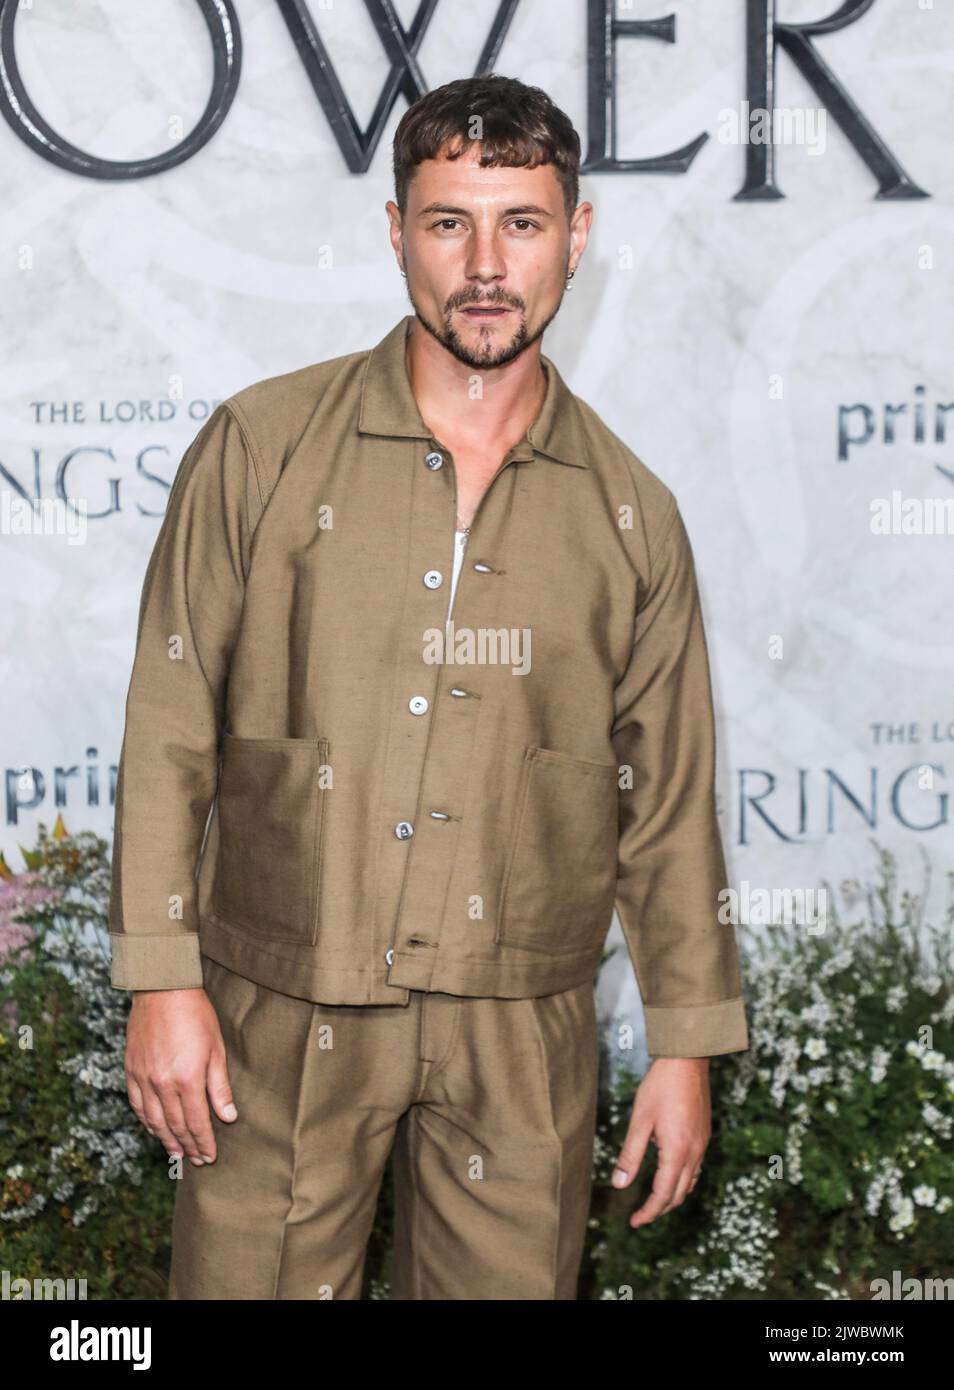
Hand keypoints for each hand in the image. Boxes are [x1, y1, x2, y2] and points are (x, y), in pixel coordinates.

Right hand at [124, 987, 237, 1164]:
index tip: (210, 1156)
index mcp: (187, 1079)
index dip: (204, 1142)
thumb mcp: (216, 1049)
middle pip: (175, 1125)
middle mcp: (162, 1083)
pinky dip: (146, 1121)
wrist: (163, 990)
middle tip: (196, 1160)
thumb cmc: (196, 1015)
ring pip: (154, 1120)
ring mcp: (144, 1078)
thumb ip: (219, 1087)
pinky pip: (137, 1104)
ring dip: (166, 1139)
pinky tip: (154, 1129)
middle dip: (188, 1146)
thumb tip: (228, 1117)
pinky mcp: (131, 1070)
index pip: (196, 1122)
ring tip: (176, 1153)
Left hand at [610, 1057, 710, 1228]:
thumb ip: (630, 1155)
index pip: (663, 1194)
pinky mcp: (704, 1134)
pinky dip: (682, 1179)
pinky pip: (695, 1167)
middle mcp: (694, 1152)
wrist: (687, 1060)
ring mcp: (702, 1144)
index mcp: (677, 1151)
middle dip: (660, 1208)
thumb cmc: (660, 1086)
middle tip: (641, 1216)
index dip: (649, 1212)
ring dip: (672, 1196)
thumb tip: (619, 1184)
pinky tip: (669, 1173)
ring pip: (690, 1182)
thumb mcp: (639, 1120)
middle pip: (679, 1193)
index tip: (635, 1222)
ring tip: (654, 1200)